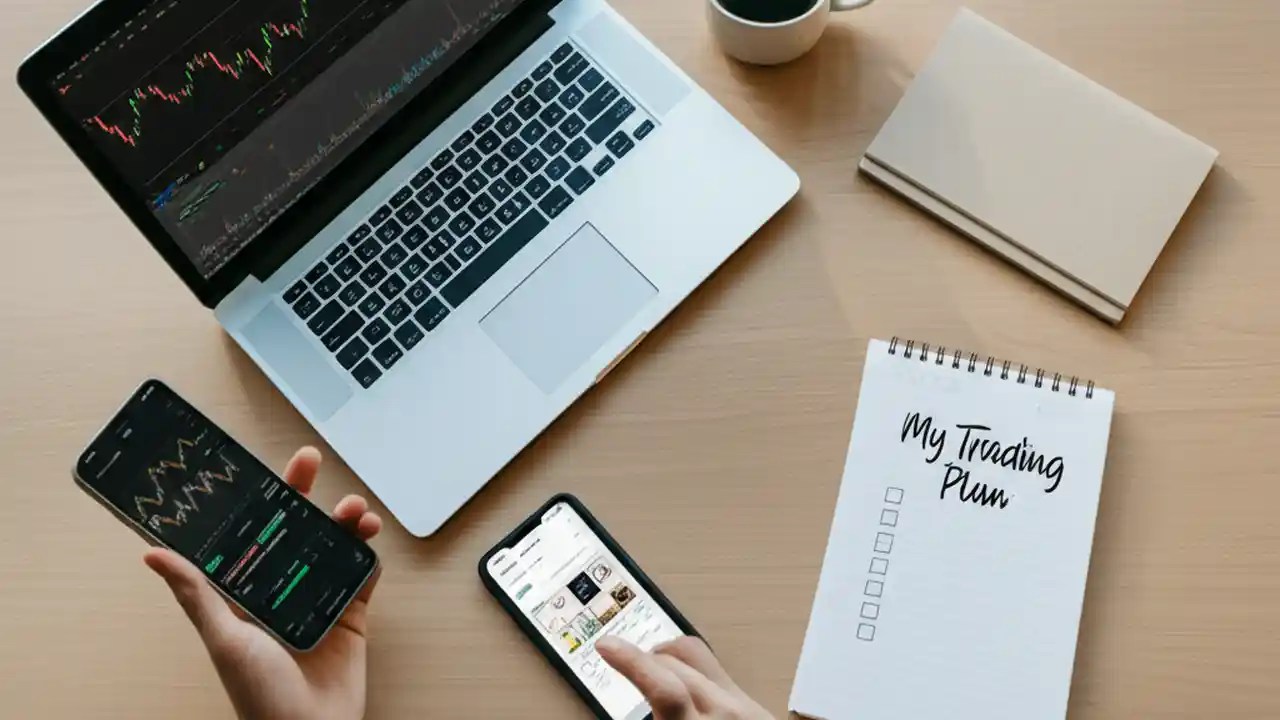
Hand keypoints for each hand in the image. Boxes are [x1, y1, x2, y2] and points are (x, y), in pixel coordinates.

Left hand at [143, 447, 382, 719]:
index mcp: (246, 592)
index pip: (252, 532)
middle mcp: (281, 589)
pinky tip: (370, 541)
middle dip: (304, 493)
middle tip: (310, 459)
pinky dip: (368, 555)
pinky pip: (362, 576)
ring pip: (333, 544)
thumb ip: (196, 594)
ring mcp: (317, 599)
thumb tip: (153, 554)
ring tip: (355, 511)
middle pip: (294, 528)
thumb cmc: (260, 697)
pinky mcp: (349, 616)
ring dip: (345, 521)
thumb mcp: (223, 639)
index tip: (261, 466)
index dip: (259, 497)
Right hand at [597, 636, 773, 719]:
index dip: (631, 662)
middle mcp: (726, 713)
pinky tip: (681, 686)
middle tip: (621, 664)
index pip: (664, 688)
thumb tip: (646, 712)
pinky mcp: (752, 702)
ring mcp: (743, 704)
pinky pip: (713, 668)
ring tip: (650, 669)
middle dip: (642, 660)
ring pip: (695, 653)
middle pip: (674, 665)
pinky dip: (689, 670)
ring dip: (666, 657)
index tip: (606, 646)